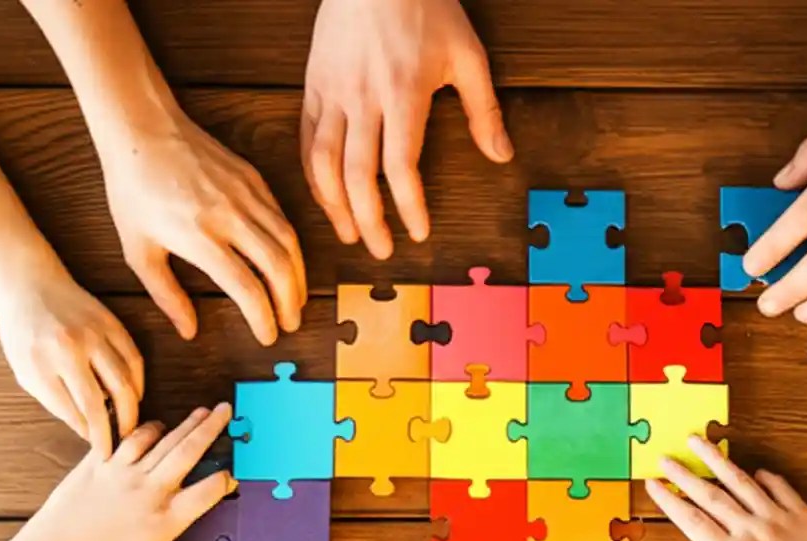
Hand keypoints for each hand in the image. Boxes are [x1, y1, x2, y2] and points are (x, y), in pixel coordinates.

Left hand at [0, 273, 143, 456]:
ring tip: (132, 425)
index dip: (91, 435)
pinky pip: (134, 360)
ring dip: (131, 409)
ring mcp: (94, 335)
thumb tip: (86, 428)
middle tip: (122, 447)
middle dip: (115, 431)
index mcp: (41, 365)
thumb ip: (54, 400)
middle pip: (102, 401)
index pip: (73, 412)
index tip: (101, 451)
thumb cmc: (24, 333)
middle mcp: (69, 350)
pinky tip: (135, 395)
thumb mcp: (26, 371)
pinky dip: (138, 382)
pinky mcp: (112, 324)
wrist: (30, 286)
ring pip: (124, 383)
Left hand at [14, 403, 233, 540]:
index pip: (208, 492)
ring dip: (186, 423)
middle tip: (226, 411)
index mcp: (164, 520)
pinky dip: (148, 428)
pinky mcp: (101, 463)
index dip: (224, 480)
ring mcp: (124, 474)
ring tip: (203, 411)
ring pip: (163, 439)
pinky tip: (159, 427)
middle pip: (188, 452)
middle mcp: (148, 492)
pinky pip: (130, 438)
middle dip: (211, 428)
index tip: (231, 475)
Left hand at [101, 114, 306, 345]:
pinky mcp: (254, 178)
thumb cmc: (133, 191)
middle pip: (279, 266)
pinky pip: (282, 217)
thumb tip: (189, 330)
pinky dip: (291, 245)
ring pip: (289, 241)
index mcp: (199, 237)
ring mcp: (246, 194)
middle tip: (290, 323)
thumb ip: (166, 294)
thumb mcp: (138, 250)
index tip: (267, 336)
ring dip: (297, 275)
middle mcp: (230, 216)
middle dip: (290, 301)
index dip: (263, 317)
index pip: (246, 287)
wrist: (142, 130)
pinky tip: (286, 261)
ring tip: (294, 297)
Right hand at [301, 0, 512, 258]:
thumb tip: (500, 155)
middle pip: (358, 175)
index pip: (401, 167)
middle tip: (380, 251)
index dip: (408, 206)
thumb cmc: (425, 7)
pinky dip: (312, 174)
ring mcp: (332, 92)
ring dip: (333, 205)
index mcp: (403, 93)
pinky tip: (325, 196)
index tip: (419, 232)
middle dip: (368, 220)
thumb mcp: (467, 54)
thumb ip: (483, 109)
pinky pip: (306, 139)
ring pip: (322, 162)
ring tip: (348, 233)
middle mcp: (362, 98)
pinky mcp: (313, 85)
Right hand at [647, 436, 806, 540]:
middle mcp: (752, 532)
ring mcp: (779, 521)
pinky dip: (765, 477)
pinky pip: (781, 488)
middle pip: (711, 496)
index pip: (692, 521)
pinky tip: (754, 471)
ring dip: (717, 461)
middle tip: (666, 458)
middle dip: (684, 474)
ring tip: (699, 442)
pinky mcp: (803, 517)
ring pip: (742, 483)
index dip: (669, 500)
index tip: (653, 483)